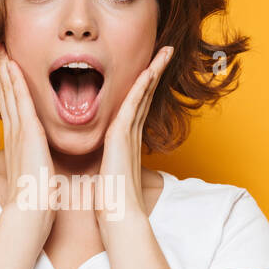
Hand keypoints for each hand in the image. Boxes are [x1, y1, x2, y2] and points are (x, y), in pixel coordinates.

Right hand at [0, 43, 55, 235]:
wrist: (30, 212)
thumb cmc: (35, 200)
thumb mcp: (36, 175)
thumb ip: (37, 163)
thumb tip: (41, 163)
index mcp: (18, 142)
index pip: (11, 107)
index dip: (7, 86)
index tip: (4, 68)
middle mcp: (14, 134)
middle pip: (5, 95)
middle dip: (0, 71)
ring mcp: (19, 132)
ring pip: (10, 93)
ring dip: (4, 69)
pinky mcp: (27, 133)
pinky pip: (21, 101)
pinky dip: (15, 82)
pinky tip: (11, 64)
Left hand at [95, 45, 173, 234]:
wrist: (117, 216)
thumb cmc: (111, 201)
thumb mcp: (106, 174)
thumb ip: (107, 163)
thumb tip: (103, 164)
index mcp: (124, 141)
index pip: (136, 106)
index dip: (143, 86)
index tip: (149, 69)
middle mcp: (131, 134)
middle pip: (145, 95)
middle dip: (155, 72)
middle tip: (166, 52)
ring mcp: (129, 134)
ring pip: (144, 95)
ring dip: (154, 71)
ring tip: (165, 52)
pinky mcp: (123, 136)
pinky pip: (134, 105)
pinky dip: (142, 86)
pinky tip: (149, 70)